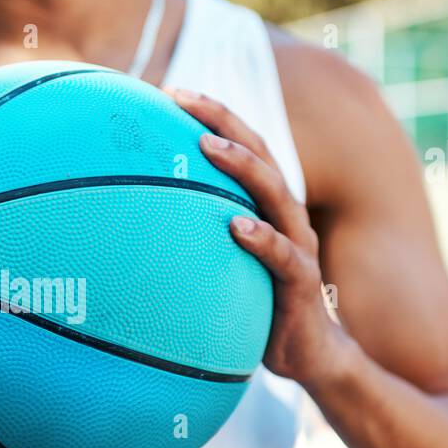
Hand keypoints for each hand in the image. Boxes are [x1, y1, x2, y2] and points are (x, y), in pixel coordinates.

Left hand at [167, 88, 355, 389]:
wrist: (310, 355)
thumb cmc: (260, 303)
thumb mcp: (227, 264)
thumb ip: (200, 237)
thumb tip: (138, 222)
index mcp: (268, 207)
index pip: (243, 148)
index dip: (213, 116)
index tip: (171, 92)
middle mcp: (286, 216)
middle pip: (259, 156)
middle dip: (223, 122)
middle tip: (183, 99)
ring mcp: (298, 247)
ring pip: (274, 195)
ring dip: (242, 167)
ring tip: (209, 146)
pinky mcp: (302, 284)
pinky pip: (283, 256)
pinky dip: (262, 239)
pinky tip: (238, 227)